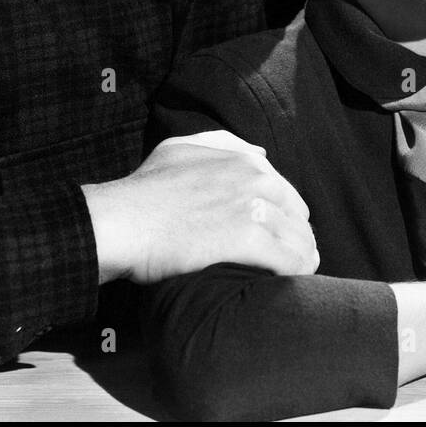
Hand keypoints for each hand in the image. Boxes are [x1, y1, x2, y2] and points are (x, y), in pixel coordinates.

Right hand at [82, 131, 318, 284]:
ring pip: (297, 237)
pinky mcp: (248, 239)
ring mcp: (252, 208)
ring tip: (300, 273)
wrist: (122, 221)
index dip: (287, 213)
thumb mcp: (180, 149)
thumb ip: (222, 144)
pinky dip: (296, 271)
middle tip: (296, 257)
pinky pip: (288, 259)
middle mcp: (254, 179)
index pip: (284, 189)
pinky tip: (292, 282)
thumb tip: (259, 152)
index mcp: (243, 160)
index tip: (284, 231)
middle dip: (299, 236)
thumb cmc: (144, 188)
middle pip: (296, 214)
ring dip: (303, 256)